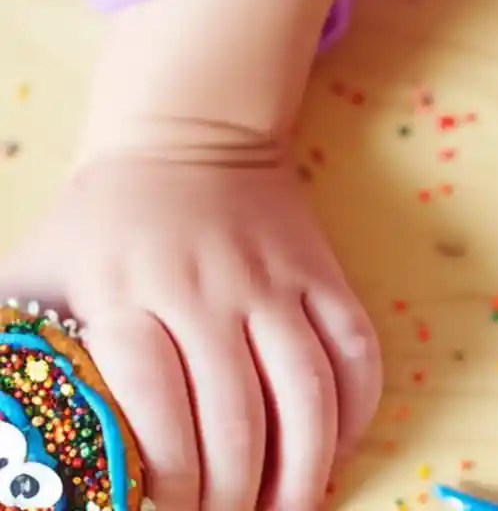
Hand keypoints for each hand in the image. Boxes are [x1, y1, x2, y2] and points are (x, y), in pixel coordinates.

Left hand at [1, 155, 381, 509]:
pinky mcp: (322, 274)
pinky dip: (356, 408)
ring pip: (307, 390)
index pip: (155, 407)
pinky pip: (355, 349)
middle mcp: (207, 292)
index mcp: (127, 297)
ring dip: (305, 465)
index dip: (166, 478)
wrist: (192, 132)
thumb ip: (10, 338)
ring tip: (293, 510)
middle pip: (237, 414)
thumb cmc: (104, 219)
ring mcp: (274, 283)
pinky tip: (337, 449)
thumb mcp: (38, 270)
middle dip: (237, 492)